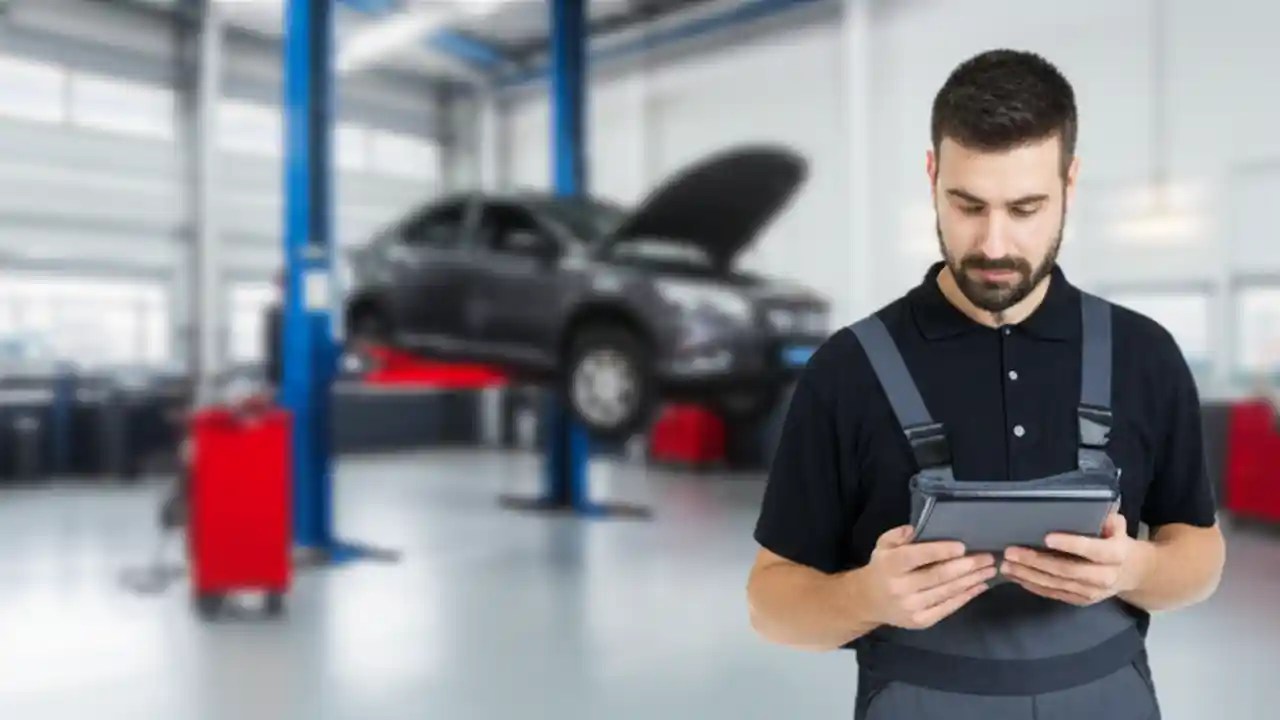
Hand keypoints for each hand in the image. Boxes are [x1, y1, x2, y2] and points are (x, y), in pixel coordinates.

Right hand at [856, 525, 996, 629]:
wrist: (868, 602)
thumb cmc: (882, 568)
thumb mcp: (883, 546)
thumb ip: (897, 535)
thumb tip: (915, 529)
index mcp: (890, 565)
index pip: (917, 556)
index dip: (941, 551)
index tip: (963, 546)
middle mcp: (900, 588)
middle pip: (938, 576)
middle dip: (966, 566)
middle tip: (988, 558)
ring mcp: (911, 607)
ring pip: (947, 592)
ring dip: (972, 581)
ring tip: (990, 570)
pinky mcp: (921, 621)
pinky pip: (947, 608)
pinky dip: (966, 597)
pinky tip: (979, 587)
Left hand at [1002, 513, 1149, 605]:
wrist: (1132, 573)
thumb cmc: (1117, 543)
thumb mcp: (1118, 528)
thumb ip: (1108, 520)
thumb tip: (1096, 511)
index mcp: (1115, 555)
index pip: (1092, 550)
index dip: (1070, 544)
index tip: (1047, 537)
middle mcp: (1103, 577)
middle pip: (1066, 570)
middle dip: (1036, 561)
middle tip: (1012, 552)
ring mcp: (1090, 593)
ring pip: (1055, 585)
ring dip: (1028, 575)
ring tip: (1006, 565)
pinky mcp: (1079, 601)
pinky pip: (1053, 594)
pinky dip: (1032, 586)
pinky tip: (1015, 576)